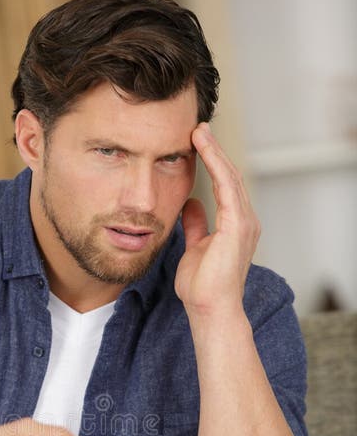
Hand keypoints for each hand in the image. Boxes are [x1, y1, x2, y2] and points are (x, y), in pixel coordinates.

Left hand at [174, 123, 260, 319]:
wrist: (210, 308)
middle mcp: (245, 220)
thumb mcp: (195, 248)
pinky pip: (227, 186)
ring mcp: (244, 222)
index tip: (197, 143)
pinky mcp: (237, 225)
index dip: (213, 163)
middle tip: (197, 127)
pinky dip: (215, 164)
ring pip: (230, 176)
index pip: (225, 186)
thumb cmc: (203, 287)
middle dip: (215, 150)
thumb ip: (196, 226)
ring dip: (215, 151)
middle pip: (230, 176)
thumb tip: (191, 205)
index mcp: (235, 226)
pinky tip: (203, 147)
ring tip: (199, 130)